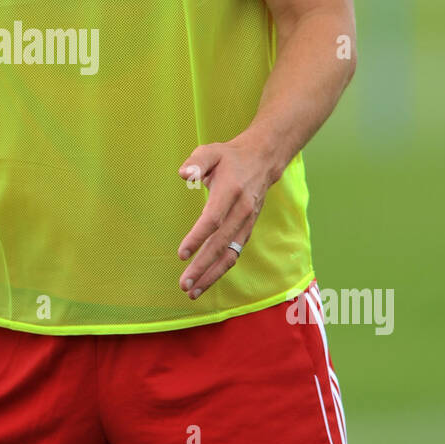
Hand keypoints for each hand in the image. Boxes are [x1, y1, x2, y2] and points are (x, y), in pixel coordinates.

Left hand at [176, 138, 272, 297]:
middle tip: (184, 284)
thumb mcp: (210, 151)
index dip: (198, 238)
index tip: (182, 253)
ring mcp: (247, 222)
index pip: (213, 219)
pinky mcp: (247, 230)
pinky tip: (205, 281)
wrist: (262, 161)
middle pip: (221, 244)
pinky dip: (220, 269)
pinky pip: (234, 253)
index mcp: (231, 191)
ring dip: (212, 275)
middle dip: (202, 266)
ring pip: (230, 254)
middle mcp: (242, 210)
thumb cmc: (229, 157)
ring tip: (192, 291)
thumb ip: (196, 162)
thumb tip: (182, 174)